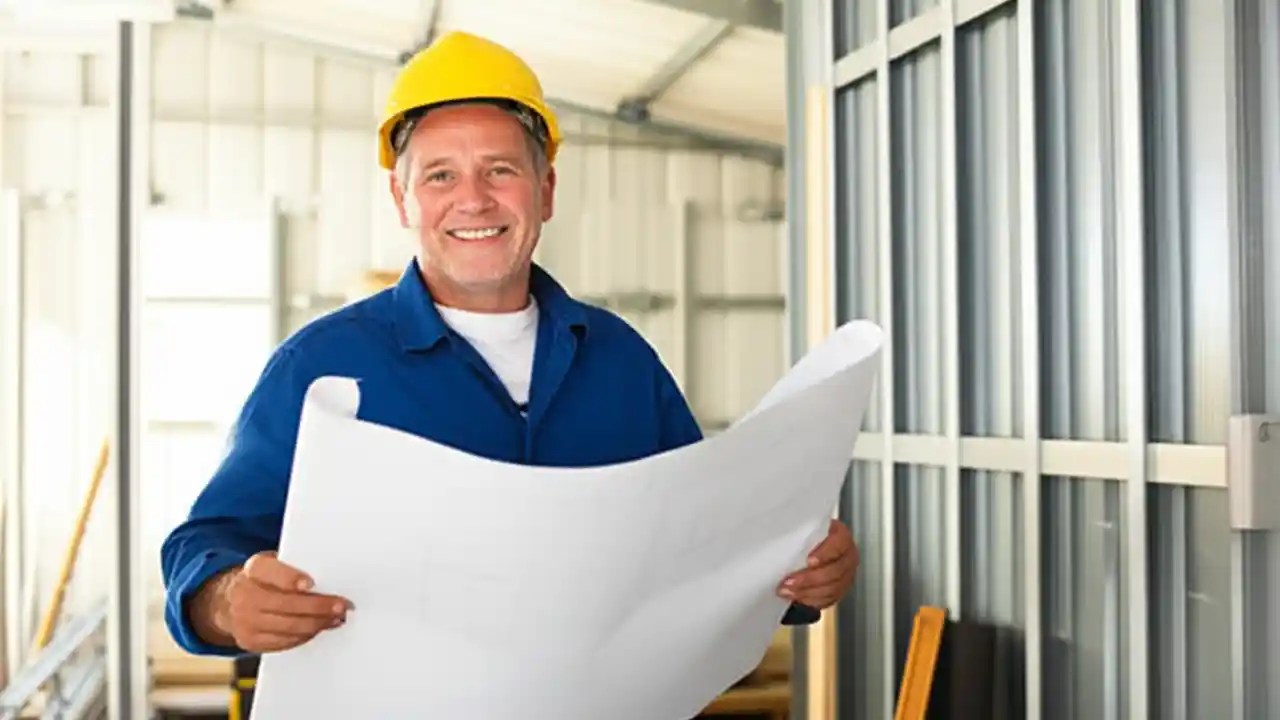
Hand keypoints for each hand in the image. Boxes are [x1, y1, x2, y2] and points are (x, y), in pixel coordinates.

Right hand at [194, 551, 351, 652]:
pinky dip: (305, 636)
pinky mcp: (250, 641)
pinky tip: (318, 628)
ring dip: (317, 624)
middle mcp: (245, 594)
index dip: (291, 579)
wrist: (232, 600)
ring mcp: (245, 620)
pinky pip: (283, 642)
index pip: (271, 572)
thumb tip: (331, 577)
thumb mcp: (276, 564)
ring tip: (335, 619)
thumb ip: (297, 567)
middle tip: (340, 606)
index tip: (310, 584)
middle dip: (317, 606)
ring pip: (288, 626)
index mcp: (254, 569)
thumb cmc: (266, 579)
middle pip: (285, 604)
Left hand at [776, 520, 859, 609]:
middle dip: (809, 579)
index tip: (808, 560)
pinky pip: (829, 599)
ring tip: (786, 591)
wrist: (810, 548)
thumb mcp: (804, 529)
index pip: (839, 544)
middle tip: (788, 581)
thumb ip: (800, 533)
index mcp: (841, 536)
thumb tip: (782, 537)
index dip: (824, 553)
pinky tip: (796, 597)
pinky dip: (811, 600)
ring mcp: (846, 575)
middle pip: (835, 571)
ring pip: (832, 588)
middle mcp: (848, 556)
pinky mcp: (840, 590)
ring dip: (807, 592)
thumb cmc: (806, 536)